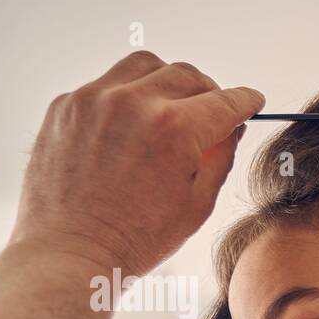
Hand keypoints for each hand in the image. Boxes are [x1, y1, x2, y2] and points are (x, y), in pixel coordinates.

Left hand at [10, 51, 264, 275]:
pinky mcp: (67, 105)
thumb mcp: (197, 205)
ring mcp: (95, 99)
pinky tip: (131, 127)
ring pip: (145, 66)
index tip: (251, 100)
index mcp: (175, 130)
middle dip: (208, 92)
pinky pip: (107, 83)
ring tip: (169, 110)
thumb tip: (229, 129)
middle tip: (211, 113)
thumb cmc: (133, 239)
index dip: (245, 100)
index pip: (225, 101)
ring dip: (166, 82)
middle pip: (187, 75)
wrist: (70, 252)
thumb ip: (220, 158)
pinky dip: (127, 97)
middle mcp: (134, 103)